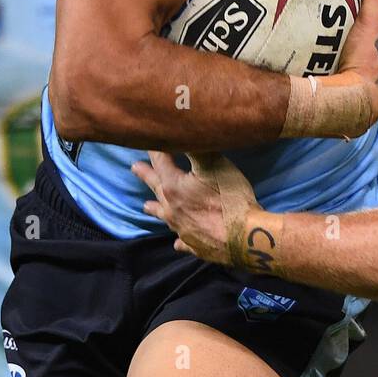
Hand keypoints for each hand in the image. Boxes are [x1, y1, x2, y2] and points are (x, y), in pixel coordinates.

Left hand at [136, 151, 258, 264]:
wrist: (243, 237)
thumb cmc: (228, 197)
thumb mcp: (214, 164)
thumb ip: (195, 148)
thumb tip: (180, 131)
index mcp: (173, 186)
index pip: (161, 162)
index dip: (156, 150)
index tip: (148, 140)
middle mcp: (171, 208)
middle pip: (156, 187)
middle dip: (145, 175)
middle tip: (134, 167)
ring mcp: (181, 229)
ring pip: (163, 216)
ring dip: (154, 208)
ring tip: (145, 206)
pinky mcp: (194, 245)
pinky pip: (181, 241)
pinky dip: (178, 240)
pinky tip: (177, 242)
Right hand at [332, 0, 377, 120]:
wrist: (355, 103)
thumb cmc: (366, 61)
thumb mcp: (370, 21)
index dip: (364, 12)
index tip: (346, 7)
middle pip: (368, 41)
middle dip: (353, 34)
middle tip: (332, 27)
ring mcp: (374, 81)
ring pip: (357, 60)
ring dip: (344, 54)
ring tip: (323, 47)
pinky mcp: (359, 96)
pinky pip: (347, 77)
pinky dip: (338, 71)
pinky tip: (324, 69)